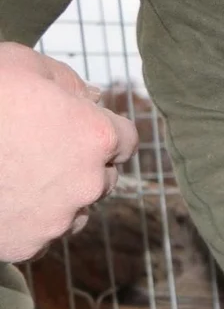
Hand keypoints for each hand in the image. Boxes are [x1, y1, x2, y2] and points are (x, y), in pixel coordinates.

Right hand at [0, 43, 138, 261]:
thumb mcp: (20, 64)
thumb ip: (65, 81)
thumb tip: (88, 98)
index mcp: (95, 136)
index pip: (126, 138)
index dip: (101, 128)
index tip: (79, 125)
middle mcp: (89, 183)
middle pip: (104, 176)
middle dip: (81, 162)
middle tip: (38, 146)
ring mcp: (59, 219)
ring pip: (76, 208)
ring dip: (58, 194)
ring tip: (16, 172)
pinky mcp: (29, 244)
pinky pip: (42, 233)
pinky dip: (28, 219)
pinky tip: (3, 197)